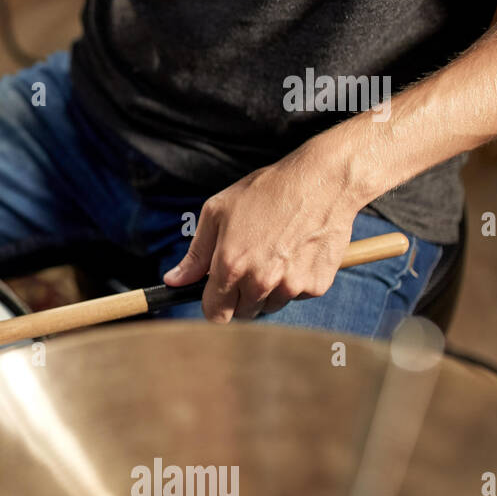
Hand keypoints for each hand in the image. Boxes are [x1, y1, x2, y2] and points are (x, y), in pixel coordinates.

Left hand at [162, 148, 362, 321]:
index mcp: (230, 266)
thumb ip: (196, 254)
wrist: (323, 180)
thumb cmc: (267, 191)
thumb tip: (173, 281)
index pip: (215, 315)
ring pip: (270, 306)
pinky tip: (296, 253)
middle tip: (248, 266)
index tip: (217, 296)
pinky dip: (294, 282)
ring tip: (274, 254)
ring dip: (268, 291)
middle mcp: (260, 282)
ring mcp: (291, 286)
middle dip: (240, 297)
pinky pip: (297, 296)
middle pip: (243, 314)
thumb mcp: (218, 212)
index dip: (214, 306)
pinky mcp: (316, 285)